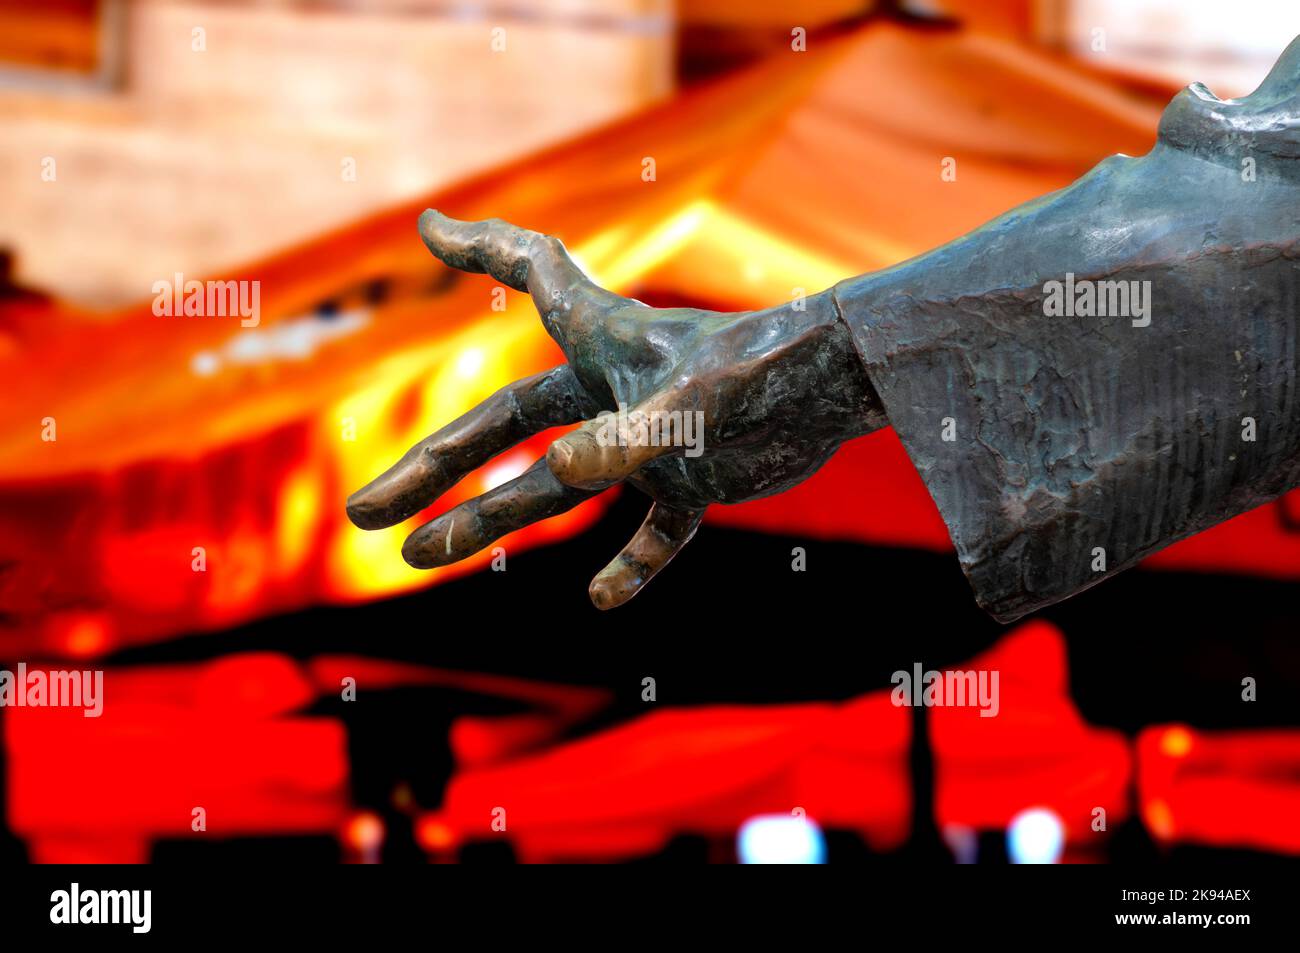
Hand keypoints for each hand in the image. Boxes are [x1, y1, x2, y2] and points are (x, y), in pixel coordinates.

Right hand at [346, 211, 886, 607]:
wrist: (849, 397)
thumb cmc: (770, 378)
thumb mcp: (690, 411)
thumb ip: (625, 440)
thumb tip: (561, 476)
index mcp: (604, 340)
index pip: (533, 273)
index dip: (482, 247)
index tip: (431, 229)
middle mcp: (612, 390)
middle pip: (502, 426)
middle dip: (432, 467)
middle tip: (365, 513)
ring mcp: (646, 441)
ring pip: (550, 486)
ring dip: (489, 522)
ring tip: (420, 556)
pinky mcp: (691, 481)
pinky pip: (652, 531)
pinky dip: (629, 563)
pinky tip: (601, 599)